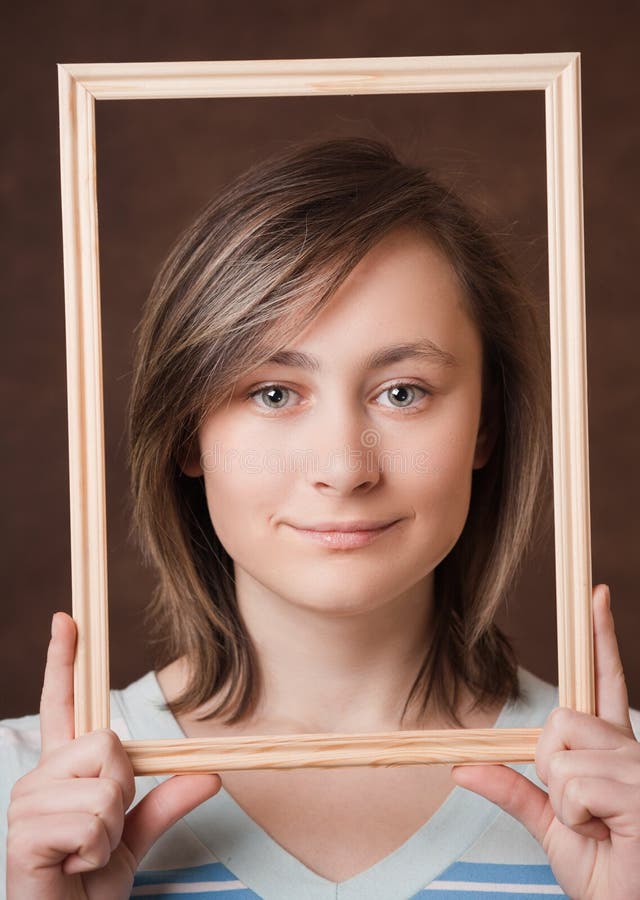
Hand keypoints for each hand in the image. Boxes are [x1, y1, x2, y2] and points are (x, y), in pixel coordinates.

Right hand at [6, 611, 221, 899]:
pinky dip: (99, 851)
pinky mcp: (25, 833)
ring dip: (112, 830)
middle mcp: (40, 777)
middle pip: (109, 743)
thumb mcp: (134, 838)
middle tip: (102, 834)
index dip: (65, 660)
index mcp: (63, 770)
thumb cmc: (88, 884)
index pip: (62, 703)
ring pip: (108, 785)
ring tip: (86, 854)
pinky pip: (94, 821)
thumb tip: (211, 772)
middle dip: (124, 791)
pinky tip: (73, 866)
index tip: (68, 618)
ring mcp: (28, 803)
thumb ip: (165, 802)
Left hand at [451, 584, 639, 899]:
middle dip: (552, 765)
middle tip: (582, 810)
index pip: (603, 681)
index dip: (600, 637)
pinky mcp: (638, 788)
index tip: (595, 596)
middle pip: (561, 718)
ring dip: (566, 799)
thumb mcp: (553, 827)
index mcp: (613, 752)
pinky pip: (573, 783)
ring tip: (600, 826)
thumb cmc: (609, 875)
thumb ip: (514, 791)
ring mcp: (637, 767)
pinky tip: (608, 833)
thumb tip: (462, 767)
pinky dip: (576, 816)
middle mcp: (630, 750)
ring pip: (561, 750)